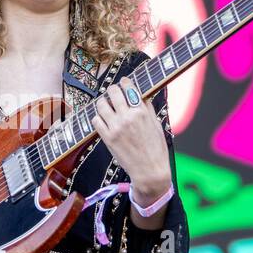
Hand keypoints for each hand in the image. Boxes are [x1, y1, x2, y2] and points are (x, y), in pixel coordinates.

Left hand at [90, 80, 171, 194]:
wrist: (149, 170)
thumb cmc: (156, 149)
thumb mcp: (156, 124)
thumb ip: (147, 108)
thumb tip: (142, 95)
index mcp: (141, 111)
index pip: (129, 88)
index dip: (124, 83)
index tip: (123, 82)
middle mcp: (127, 117)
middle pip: (112, 92)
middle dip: (112, 91)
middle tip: (112, 94)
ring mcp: (116, 127)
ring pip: (101, 104)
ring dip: (103, 103)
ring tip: (106, 106)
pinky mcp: (107, 138)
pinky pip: (96, 120)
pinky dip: (98, 118)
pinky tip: (103, 120)